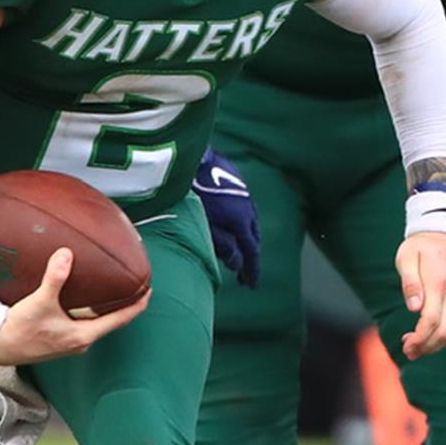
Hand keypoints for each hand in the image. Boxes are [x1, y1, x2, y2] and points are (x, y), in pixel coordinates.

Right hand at [0, 247, 149, 366]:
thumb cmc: (20, 329)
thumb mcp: (40, 301)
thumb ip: (55, 278)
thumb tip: (67, 254)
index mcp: (83, 336)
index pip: (120, 320)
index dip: (136, 306)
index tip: (149, 291)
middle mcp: (80, 342)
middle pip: (110, 322)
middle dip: (123, 305)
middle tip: (133, 288)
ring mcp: (70, 344)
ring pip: (95, 324)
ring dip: (104, 309)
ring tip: (111, 292)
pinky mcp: (59, 341)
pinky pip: (81, 324)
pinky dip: (87, 312)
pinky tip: (82, 301)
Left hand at [194, 149, 260, 288]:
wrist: (191, 158)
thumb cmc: (193, 194)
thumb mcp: (206, 225)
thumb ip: (223, 246)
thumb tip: (237, 263)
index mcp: (241, 221)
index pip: (252, 251)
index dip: (252, 270)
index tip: (251, 285)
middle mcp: (248, 209)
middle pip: (254, 238)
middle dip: (250, 259)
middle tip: (244, 276)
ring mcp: (244, 195)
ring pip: (251, 223)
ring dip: (247, 241)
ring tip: (240, 254)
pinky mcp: (237, 183)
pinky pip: (245, 210)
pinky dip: (243, 225)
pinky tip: (234, 227)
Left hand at [396, 231, 445, 357]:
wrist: (442, 232)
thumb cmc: (419, 246)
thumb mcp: (406, 258)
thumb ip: (410, 283)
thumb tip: (414, 308)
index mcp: (438, 284)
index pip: (432, 321)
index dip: (420, 338)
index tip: (406, 346)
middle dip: (428, 347)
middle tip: (409, 352)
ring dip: (434, 345)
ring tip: (414, 347)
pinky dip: (440, 335)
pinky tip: (423, 334)